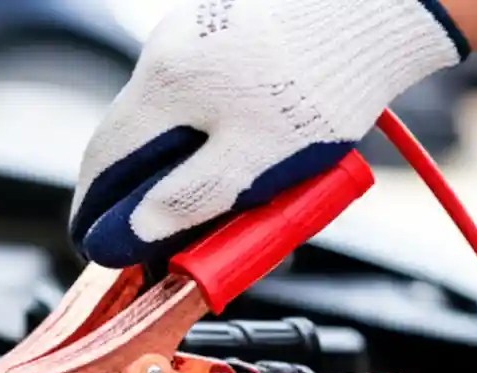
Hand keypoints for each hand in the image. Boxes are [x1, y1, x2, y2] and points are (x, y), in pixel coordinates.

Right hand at [71, 0, 469, 267]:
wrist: (382, 10)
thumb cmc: (324, 84)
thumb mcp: (250, 163)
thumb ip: (185, 201)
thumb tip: (128, 235)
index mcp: (162, 86)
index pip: (103, 161)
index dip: (94, 212)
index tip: (96, 245)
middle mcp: (167, 51)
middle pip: (129, 136)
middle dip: (133, 190)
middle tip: (145, 235)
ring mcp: (196, 32)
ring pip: (165, 112)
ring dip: (170, 159)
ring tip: (205, 199)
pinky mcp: (228, 25)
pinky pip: (199, 89)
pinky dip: (202, 126)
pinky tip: (236, 146)